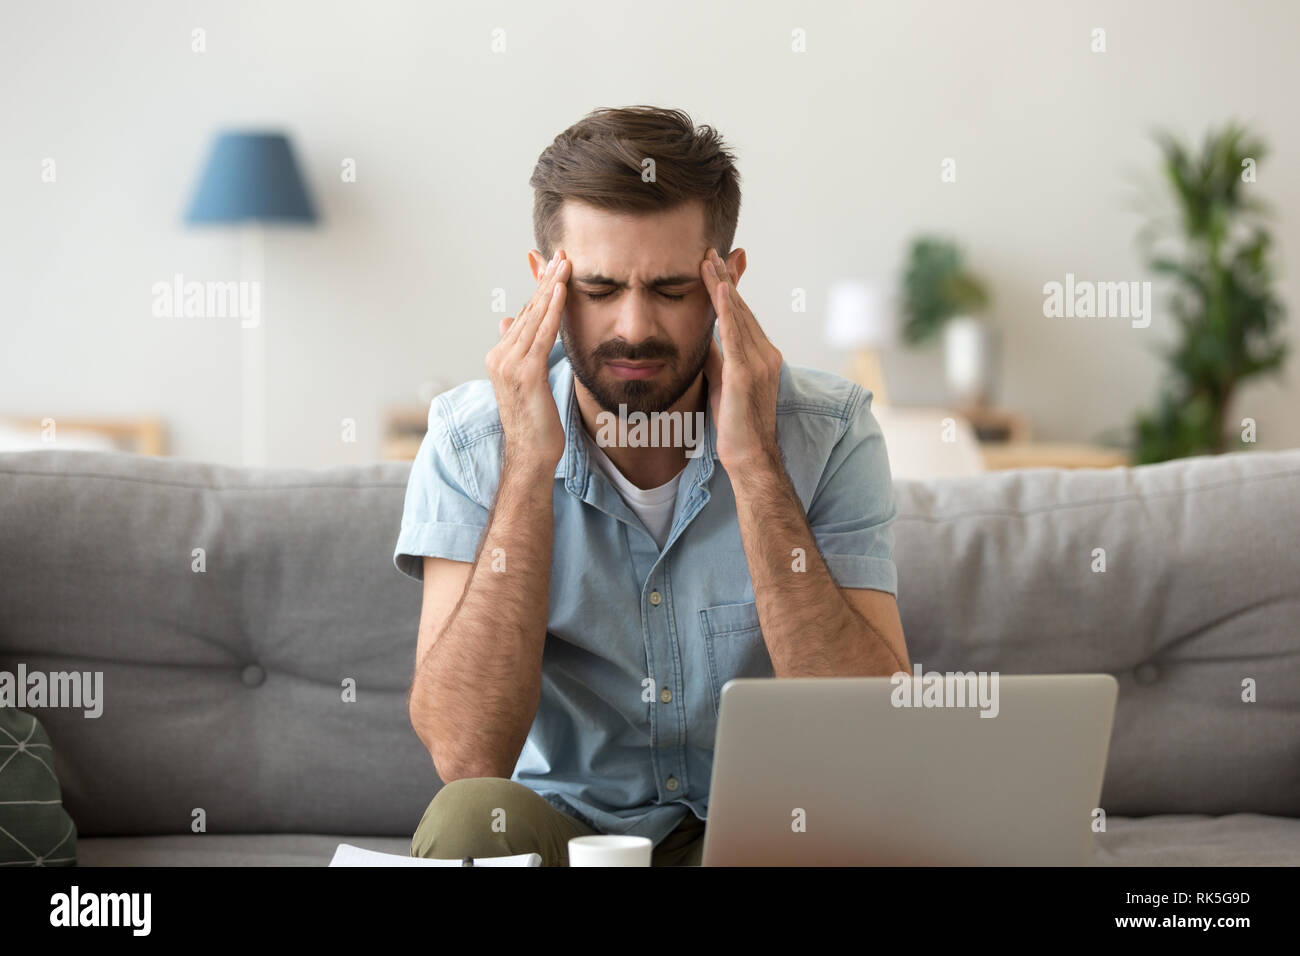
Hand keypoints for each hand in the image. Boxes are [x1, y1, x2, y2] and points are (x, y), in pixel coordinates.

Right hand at [486, 249, 569, 470]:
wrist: (531, 456)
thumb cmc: (535, 424)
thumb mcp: (528, 383)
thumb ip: (521, 352)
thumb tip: (509, 323)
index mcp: (499, 357)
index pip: (524, 316)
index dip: (540, 290)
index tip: (554, 266)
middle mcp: (500, 356)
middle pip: (528, 310)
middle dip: (545, 280)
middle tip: (561, 253)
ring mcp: (509, 364)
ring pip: (534, 317)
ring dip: (551, 287)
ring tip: (565, 263)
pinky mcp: (525, 373)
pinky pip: (542, 333)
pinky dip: (552, 309)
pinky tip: (561, 289)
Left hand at [701, 247, 782, 471]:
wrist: (749, 455)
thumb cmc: (735, 424)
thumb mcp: (723, 381)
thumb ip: (717, 357)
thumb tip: (704, 336)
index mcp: (761, 355)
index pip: (742, 314)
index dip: (730, 288)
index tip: (718, 264)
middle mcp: (766, 353)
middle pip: (742, 308)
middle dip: (725, 277)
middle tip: (710, 250)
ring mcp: (759, 362)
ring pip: (739, 315)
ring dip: (722, 285)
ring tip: (708, 260)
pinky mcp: (746, 373)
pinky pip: (735, 334)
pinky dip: (727, 309)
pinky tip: (719, 289)